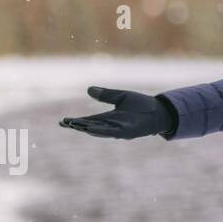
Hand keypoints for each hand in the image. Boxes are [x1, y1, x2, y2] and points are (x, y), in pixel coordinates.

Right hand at [60, 86, 174, 138]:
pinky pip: (111, 132)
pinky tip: (92, 129)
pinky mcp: (126, 132)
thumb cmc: (142, 105)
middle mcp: (111, 125)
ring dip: (87, 128)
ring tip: (74, 125)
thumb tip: (89, 89)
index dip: (76, 121)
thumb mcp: (121, 97)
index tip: (63, 121)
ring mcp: (118, 130)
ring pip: (99, 130)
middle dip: (78, 125)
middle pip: (90, 126)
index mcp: (108, 117)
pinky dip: (101, 131)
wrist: (159, 111)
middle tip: (65, 123)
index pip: (88, 120)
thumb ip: (106, 95)